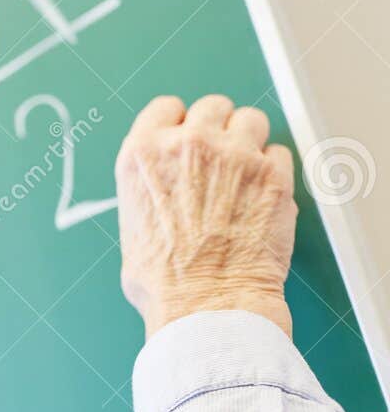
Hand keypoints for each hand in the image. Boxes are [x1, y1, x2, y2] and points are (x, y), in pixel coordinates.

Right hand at [115, 94, 297, 338]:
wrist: (204, 303)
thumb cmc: (163, 281)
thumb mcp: (132, 226)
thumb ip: (150, 193)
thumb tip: (164, 195)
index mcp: (142, 155)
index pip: (165, 108)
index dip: (177, 124)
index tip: (185, 139)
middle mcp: (187, 145)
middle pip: (211, 107)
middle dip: (217, 129)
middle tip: (219, 160)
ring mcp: (233, 155)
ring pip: (251, 120)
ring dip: (249, 142)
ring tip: (245, 174)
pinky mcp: (272, 174)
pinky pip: (279, 153)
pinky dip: (274, 170)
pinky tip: (263, 196)